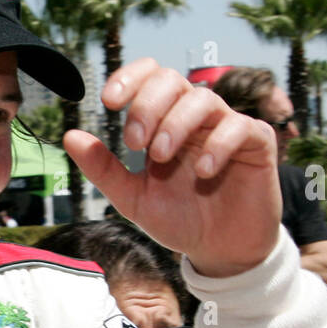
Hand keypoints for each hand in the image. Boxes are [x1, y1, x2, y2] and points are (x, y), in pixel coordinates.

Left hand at [63, 58, 280, 277]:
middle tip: (133, 143)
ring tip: (161, 158)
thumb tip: (70, 137)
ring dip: (176, 124)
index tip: (109, 101)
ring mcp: (226, 127)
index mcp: (163, 122)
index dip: (130, 78)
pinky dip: (218, 144)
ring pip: (203, 99)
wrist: (219, 251)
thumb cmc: (179, 220)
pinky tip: (202, 171)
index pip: (150, 76)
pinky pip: (240, 125)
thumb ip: (104, 169)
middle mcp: (194, 118)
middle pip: (171, 80)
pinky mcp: (256, 144)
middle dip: (147, 106)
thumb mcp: (133, 198)